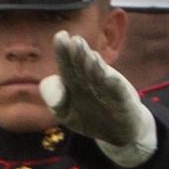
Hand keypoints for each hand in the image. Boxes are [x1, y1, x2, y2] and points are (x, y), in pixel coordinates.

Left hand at [50, 33, 158, 163]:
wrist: (120, 132)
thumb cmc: (91, 118)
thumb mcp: (66, 113)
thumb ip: (55, 99)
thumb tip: (46, 81)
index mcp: (74, 82)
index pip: (67, 63)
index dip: (63, 51)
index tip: (61, 36)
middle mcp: (91, 81)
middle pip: (81, 65)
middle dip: (77, 52)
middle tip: (73, 38)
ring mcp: (107, 89)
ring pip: (97, 74)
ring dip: (92, 62)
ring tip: (87, 52)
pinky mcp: (121, 99)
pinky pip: (115, 90)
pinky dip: (111, 81)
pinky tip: (107, 73)